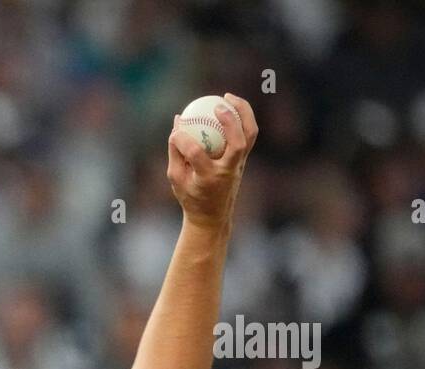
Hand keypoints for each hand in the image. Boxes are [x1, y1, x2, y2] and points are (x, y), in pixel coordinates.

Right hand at [167, 93, 257, 231]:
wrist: (212, 215)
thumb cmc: (190, 195)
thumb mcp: (176, 178)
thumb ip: (175, 151)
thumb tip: (178, 121)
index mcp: (207, 179)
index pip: (196, 154)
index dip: (183, 139)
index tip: (176, 129)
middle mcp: (228, 171)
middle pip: (237, 143)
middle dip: (230, 122)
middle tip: (217, 105)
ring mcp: (239, 165)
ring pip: (249, 135)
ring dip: (243, 113)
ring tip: (228, 97)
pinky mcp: (244, 159)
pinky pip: (248, 134)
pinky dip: (242, 117)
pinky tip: (230, 106)